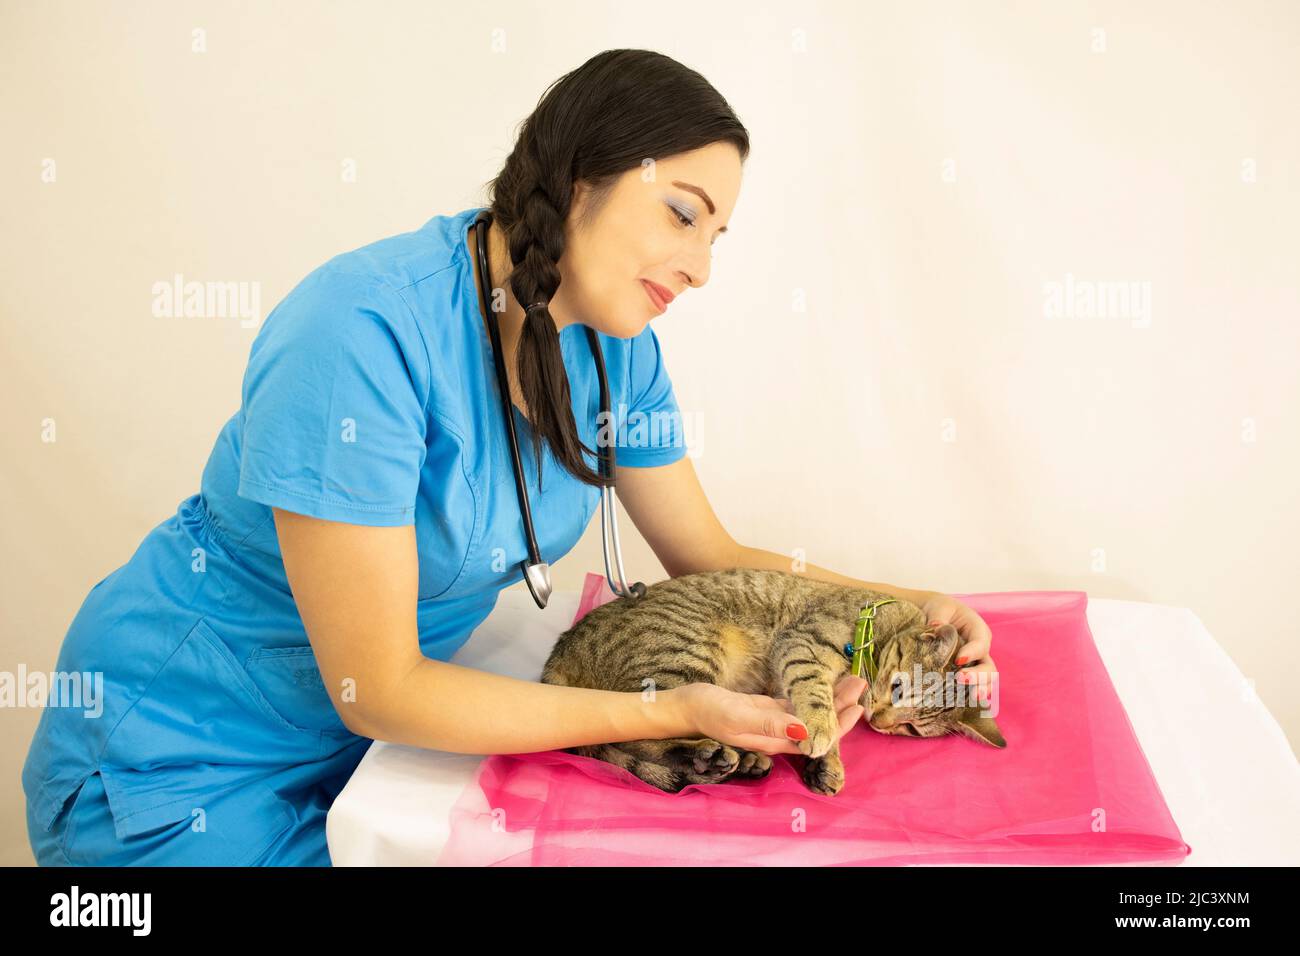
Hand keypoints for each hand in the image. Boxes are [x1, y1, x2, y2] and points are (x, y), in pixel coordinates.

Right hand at [680, 675, 867, 755]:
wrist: (687, 707)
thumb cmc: (709, 712)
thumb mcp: (739, 718)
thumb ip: (771, 725)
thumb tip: (805, 731)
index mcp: (774, 741)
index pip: (816, 736)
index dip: (839, 724)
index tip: (856, 705)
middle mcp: (779, 735)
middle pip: (818, 724)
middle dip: (841, 707)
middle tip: (859, 682)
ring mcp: (773, 722)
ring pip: (809, 713)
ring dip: (830, 699)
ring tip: (849, 680)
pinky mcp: (767, 710)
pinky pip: (796, 704)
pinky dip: (812, 695)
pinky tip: (823, 685)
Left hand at [917, 591, 997, 703]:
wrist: (937, 616)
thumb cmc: (941, 610)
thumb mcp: (940, 608)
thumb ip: (939, 617)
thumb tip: (935, 627)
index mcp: (978, 631)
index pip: (980, 643)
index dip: (972, 653)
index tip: (959, 660)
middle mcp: (980, 651)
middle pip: (988, 667)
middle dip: (978, 676)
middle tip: (961, 679)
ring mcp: (974, 665)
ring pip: (985, 681)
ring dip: (980, 690)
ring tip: (971, 698)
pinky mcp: (965, 675)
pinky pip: (972, 688)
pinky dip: (968, 696)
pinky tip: (961, 706)